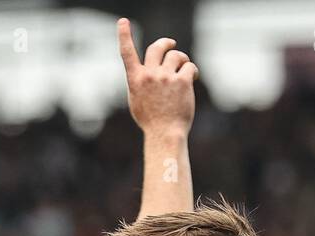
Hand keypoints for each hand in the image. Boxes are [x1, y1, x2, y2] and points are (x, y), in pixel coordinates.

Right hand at [117, 17, 196, 135]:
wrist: (165, 134)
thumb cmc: (151, 121)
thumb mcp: (137, 101)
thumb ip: (140, 82)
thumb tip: (146, 70)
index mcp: (135, 80)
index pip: (127, 53)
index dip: (124, 35)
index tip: (123, 21)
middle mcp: (150, 75)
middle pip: (157, 47)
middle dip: (165, 43)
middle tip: (171, 44)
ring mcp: (166, 77)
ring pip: (176, 55)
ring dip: (182, 59)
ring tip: (184, 68)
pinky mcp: (182, 82)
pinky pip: (189, 66)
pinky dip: (192, 70)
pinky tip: (192, 78)